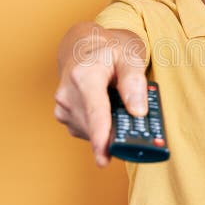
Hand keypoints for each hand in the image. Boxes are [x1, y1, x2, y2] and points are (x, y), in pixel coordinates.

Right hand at [53, 22, 147, 166]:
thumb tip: (138, 111)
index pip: (95, 111)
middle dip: (118, 134)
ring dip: (111, 130)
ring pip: (92, 132)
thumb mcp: (130, 55)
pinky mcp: (64, 117)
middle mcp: (67, 93)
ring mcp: (63, 107)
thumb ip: (135, 81)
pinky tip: (109, 112)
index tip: (104, 158)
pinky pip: (88, 131)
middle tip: (141, 133)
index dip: (101, 137)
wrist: (83, 47)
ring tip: (123, 110)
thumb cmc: (109, 51)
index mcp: (84, 75)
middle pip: (96, 126)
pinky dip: (102, 128)